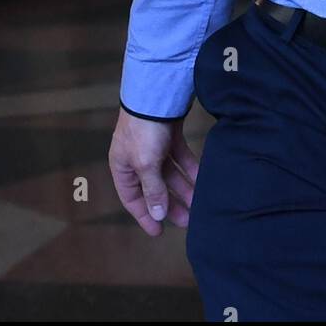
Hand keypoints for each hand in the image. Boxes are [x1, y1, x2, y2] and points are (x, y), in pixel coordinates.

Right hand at [109, 110, 198, 235]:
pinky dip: (190, 168)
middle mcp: (137, 158)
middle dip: (170, 204)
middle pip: (154, 188)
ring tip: (200, 203)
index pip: (132, 199)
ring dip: (184, 188)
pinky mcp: (170, 135)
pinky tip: (202, 179)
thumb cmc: (144, 129)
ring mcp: (154, 146)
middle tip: (188, 220)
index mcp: (123, 167)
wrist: (156, 92)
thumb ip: (153, 189)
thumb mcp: (146, 163)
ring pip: (170, 173)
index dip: (145, 216)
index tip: (159, 233)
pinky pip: (181, 158)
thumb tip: (157, 214)